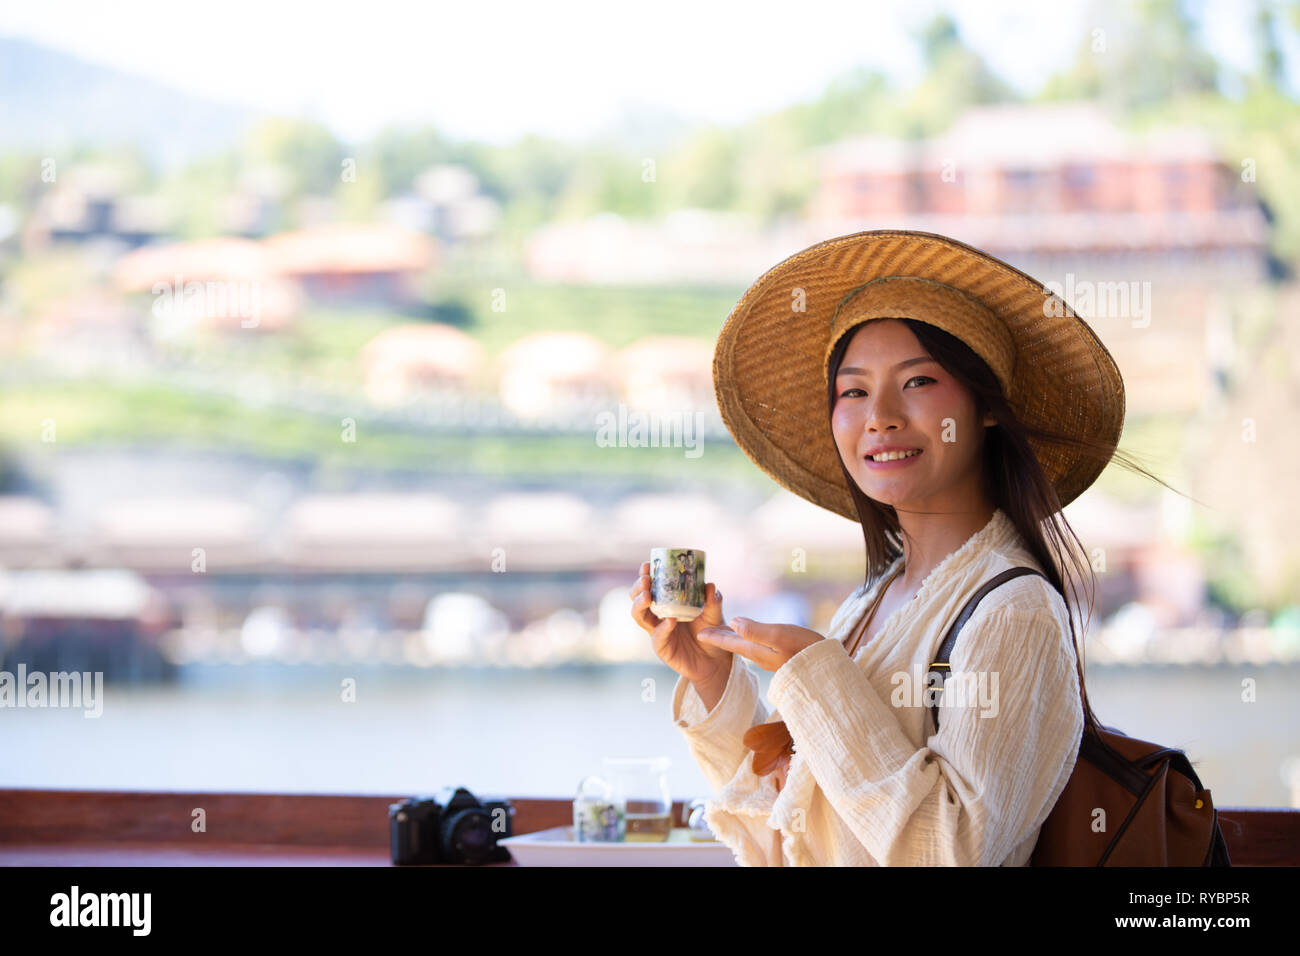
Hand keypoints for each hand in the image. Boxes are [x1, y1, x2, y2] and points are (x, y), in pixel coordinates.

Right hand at [629, 562, 731, 685]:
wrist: (716, 661)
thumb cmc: (711, 633)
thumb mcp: (714, 614)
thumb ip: (713, 601)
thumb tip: (709, 585)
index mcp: (667, 604)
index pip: (650, 587)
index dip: (645, 575)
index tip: (647, 564)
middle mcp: (658, 617)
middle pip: (637, 600)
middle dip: (637, 588)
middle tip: (645, 580)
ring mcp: (658, 632)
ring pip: (639, 617)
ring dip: (640, 605)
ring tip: (648, 596)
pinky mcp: (662, 648)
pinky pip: (657, 638)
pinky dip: (662, 629)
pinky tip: (670, 621)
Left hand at [695, 617, 825, 672]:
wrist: (828, 669)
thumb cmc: (805, 649)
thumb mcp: (779, 636)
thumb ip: (755, 631)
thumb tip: (734, 622)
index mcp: (756, 650)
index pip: (729, 642)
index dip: (714, 636)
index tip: (698, 633)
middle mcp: (761, 656)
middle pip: (735, 645)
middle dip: (720, 637)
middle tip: (704, 631)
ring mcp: (772, 658)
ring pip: (745, 646)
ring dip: (732, 638)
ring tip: (723, 630)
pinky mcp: (782, 657)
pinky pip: (757, 647)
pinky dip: (748, 639)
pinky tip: (751, 636)